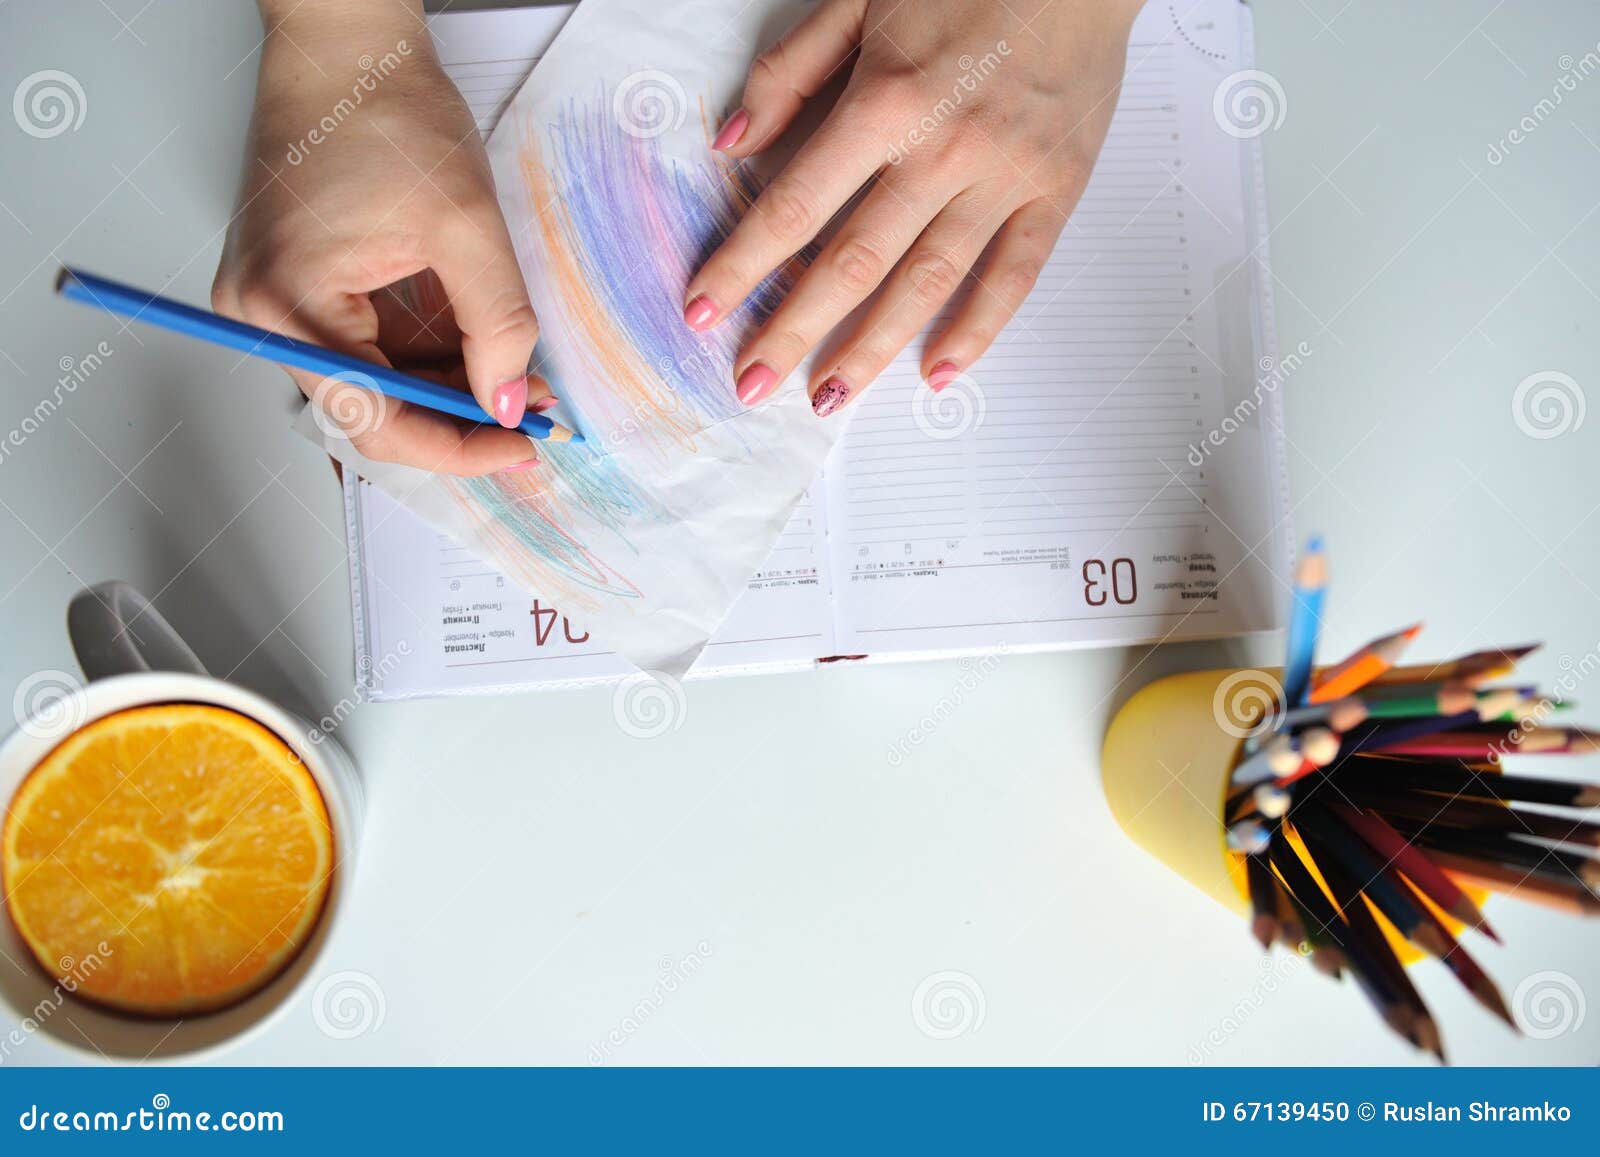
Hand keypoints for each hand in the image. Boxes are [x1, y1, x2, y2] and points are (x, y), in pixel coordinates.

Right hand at [213, 0, 548, 474]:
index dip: (456, 448)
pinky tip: (473, 348)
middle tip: (529, 414)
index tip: (520, 446)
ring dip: (445, 389)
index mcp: (288, 303)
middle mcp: (262, 316)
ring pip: (374, 385)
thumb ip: (496, 324)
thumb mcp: (466, 225)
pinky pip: (365, 349)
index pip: (376, 421)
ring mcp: (273, 304)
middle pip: (371, 412)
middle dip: (457, 418)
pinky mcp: (294, 289)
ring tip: (514, 374)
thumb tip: (507, 403)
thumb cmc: (384, 110)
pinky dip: (424, 355)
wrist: (346, 48)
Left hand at [683, 0, 1141, 416]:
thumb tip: (730, 141)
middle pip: (853, 264)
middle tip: (753, 381)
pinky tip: (938, 372)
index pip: (794, 207)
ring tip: (829, 397)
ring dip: (872, 350)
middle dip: (794, 331)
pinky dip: (978, 331)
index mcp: (887, 103)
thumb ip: (789, 73)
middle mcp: (944, 152)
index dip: (742, 265)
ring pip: (927, 285)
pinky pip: (1014, 277)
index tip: (705, 309)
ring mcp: (1003, 179)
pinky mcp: (1053, 192)